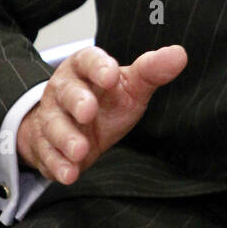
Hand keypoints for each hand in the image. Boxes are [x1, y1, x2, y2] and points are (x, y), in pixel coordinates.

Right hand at [16, 44, 187, 183]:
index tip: (110, 76)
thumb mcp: (130, 85)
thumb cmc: (106, 101)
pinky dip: (58, 165)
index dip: (98, 67)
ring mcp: (51, 119)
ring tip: (80, 150)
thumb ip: (151, 71)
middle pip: (66, 92)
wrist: (75, 128)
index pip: (88, 60)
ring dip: (66, 138)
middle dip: (76, 101)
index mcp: (84, 69)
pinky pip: (48, 155)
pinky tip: (69, 173)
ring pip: (54, 125)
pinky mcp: (47, 147)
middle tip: (88, 112)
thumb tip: (179, 54)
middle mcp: (63, 91)